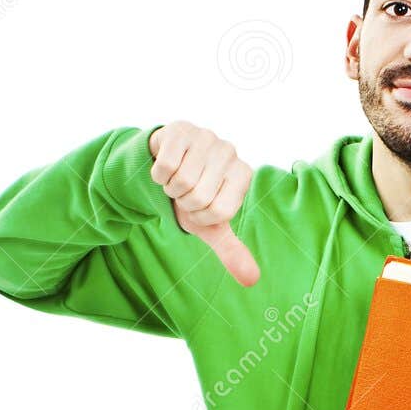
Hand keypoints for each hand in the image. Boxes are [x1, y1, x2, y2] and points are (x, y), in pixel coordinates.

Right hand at [147, 121, 258, 286]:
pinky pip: (166, 166)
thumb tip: (252, 280)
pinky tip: (165, 167)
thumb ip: (231, 251)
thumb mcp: (211, 226)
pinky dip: (158, 174)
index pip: (220, 211)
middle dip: (184, 202)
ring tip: (177, 179)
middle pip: (200, 197)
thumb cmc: (193, 197)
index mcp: (243, 175)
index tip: (199, 207)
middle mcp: (230, 152)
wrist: (166, 165)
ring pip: (182, 181)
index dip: (201, 216)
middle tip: (185, 192)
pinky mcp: (181, 129)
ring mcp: (206, 136)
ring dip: (170, 188)